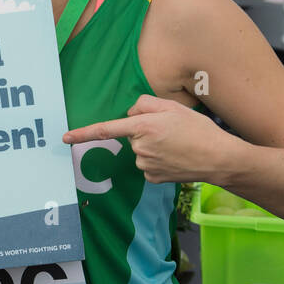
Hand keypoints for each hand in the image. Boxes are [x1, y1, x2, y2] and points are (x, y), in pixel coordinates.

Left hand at [63, 93, 234, 183]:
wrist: (219, 159)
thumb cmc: (198, 130)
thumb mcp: (173, 107)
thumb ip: (146, 105)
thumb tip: (131, 113)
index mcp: (143, 126)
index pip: (105, 130)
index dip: (82, 133)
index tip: (64, 138)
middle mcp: (140, 147)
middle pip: (132, 135)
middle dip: (145, 131)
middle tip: (171, 131)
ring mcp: (145, 165)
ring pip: (140, 150)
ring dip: (153, 146)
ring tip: (177, 145)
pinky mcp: (152, 178)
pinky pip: (147, 165)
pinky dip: (158, 160)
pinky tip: (175, 158)